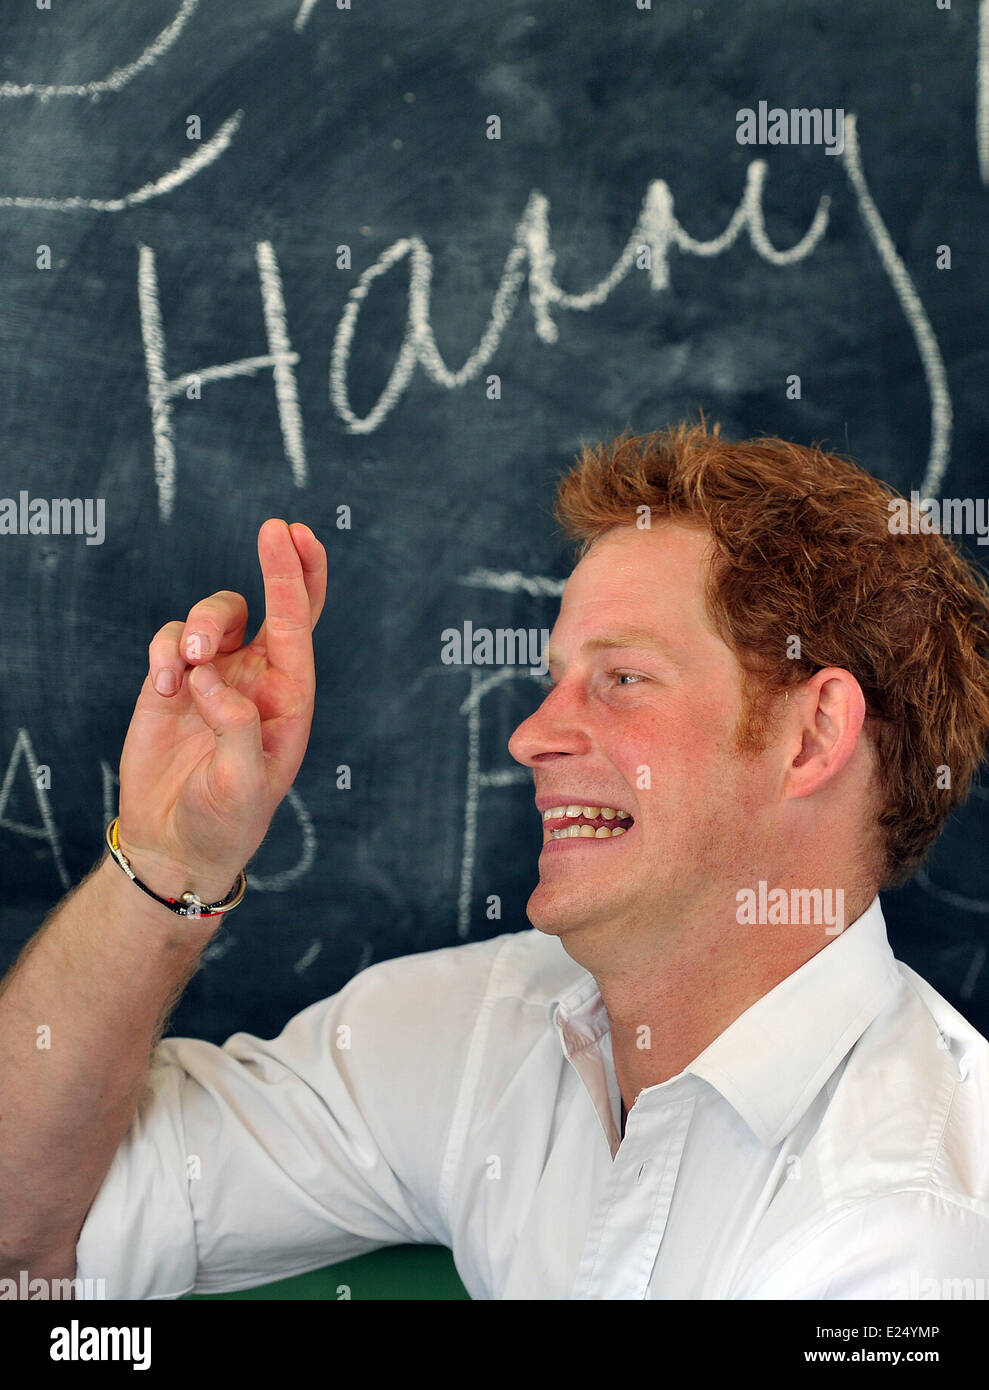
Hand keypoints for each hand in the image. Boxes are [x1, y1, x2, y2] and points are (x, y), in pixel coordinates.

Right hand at [113, 519, 325, 903]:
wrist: (176, 842)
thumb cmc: (225, 819)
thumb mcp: (244, 784)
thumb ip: (237, 729)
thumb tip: (213, 677)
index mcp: (289, 698)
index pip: (298, 626)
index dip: (296, 578)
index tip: (292, 535)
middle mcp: (257, 678)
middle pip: (272, 603)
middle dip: (279, 564)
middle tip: (275, 529)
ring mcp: (214, 676)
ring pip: (212, 615)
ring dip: (199, 624)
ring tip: (187, 662)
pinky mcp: (172, 681)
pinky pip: (168, 641)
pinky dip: (163, 651)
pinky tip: (163, 686)